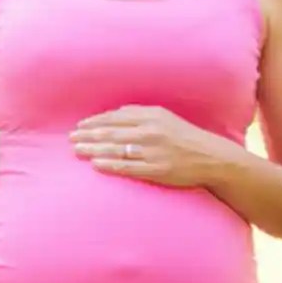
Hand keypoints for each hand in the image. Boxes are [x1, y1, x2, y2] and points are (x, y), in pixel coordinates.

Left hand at [69, 105, 228, 187]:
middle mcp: (151, 131)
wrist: (211, 157)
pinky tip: (95, 165)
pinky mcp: (157, 169)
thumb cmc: (184, 136)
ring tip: (76, 151)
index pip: (115, 118)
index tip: (79, 126)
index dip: (94, 122)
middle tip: (70, 139)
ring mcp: (153, 151)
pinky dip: (110, 165)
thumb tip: (114, 113)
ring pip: (116, 150)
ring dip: (93, 150)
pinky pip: (128, 167)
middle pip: (111, 133)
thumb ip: (139, 114)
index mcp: (151, 116)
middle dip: (88, 136)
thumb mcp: (164, 117)